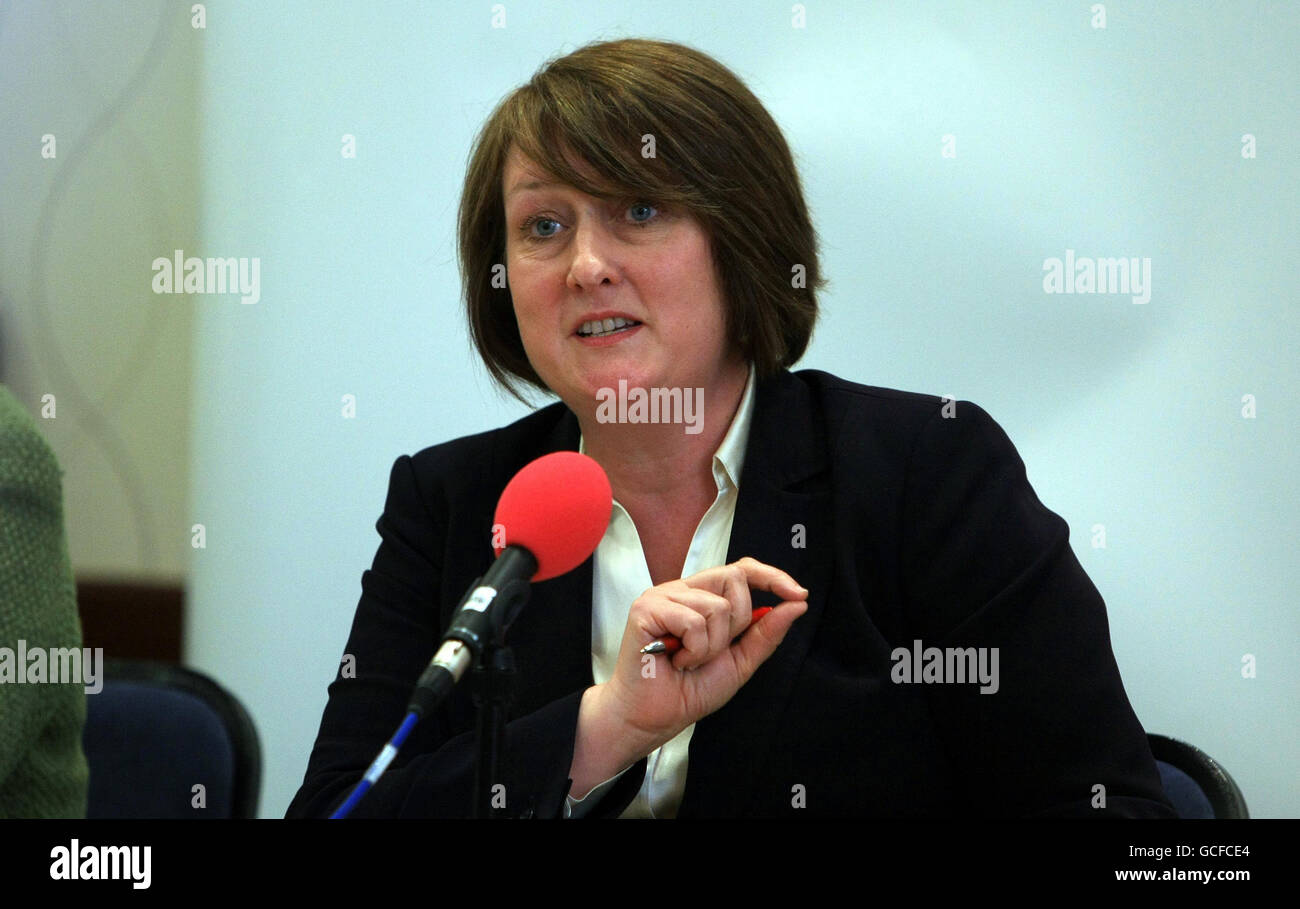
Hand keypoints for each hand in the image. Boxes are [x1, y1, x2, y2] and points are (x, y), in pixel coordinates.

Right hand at [570, 557, 807, 795]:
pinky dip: (693, 650)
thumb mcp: (739, 662)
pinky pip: (693, 621)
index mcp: (703, 597)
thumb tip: (796, 604)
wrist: (652, 718)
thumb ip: (766, 633)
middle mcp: (683, 590)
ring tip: (688, 661)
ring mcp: (663, 595)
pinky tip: (676, 661)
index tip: (797, 594)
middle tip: (712, 652)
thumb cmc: (688, 691)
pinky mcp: (646, 608)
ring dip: (712, 646)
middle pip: (734, 578)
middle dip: (738, 623)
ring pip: (717, 606)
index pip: (741, 570)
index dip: (771, 576)